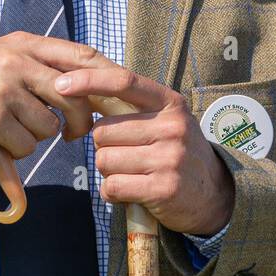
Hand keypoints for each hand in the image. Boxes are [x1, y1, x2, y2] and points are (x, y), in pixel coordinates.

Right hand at [0, 32, 119, 158]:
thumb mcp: (3, 60)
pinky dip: (16, 149)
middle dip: (81, 121)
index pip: (81, 54)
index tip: (120, 96)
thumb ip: (41, 67)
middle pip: (75, 94)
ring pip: (50, 126)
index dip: (106, 76)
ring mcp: (5, 87)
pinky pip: (28, 144)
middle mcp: (17, 60)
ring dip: (36, 136)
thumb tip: (93, 88)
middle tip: (74, 135)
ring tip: (10, 128)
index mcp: (24, 43)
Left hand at [54, 67, 234, 236]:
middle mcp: (172, 126)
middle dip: (104, 147)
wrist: (214, 195)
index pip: (124, 81)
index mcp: (170, 103)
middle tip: (126, 156)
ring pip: (104, 160)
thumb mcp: (164, 121)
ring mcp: (170, 158)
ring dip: (108, 171)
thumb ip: (131, 108)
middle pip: (103, 131)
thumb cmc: (176, 153)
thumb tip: (80, 91)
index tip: (61, 85)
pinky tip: (130, 192)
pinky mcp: (164, 188)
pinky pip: (112, 186)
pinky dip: (112, 192)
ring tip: (132, 174)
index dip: (88, 80)